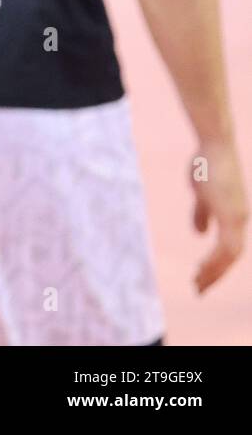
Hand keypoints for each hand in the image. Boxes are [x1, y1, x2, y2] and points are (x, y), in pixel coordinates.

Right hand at [189, 140, 248, 292]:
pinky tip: (202, 269)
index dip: (215, 265)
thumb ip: (202, 214)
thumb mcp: (201, 193)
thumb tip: (200, 233)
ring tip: (197, 285)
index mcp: (234, 216)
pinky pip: (227, 247)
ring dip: (213, 273)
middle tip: (198, 291)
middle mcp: (240, 220)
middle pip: (231, 258)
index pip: (229, 250)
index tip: (199, 278)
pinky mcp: (232, 215)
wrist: (215, 147)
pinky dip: (215, 261)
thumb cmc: (207, 165)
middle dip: (214, 275)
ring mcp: (238, 218)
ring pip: (230, 256)